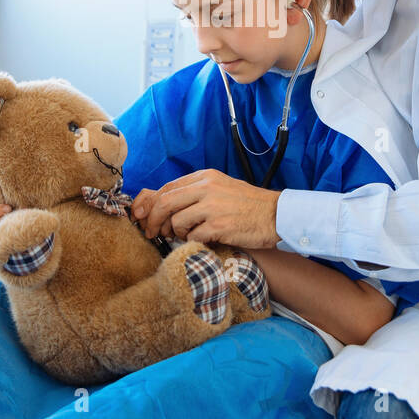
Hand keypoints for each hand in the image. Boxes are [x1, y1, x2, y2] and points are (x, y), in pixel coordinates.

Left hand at [132, 169, 281, 248]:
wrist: (275, 215)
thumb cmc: (247, 205)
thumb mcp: (220, 188)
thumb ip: (195, 192)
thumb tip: (162, 203)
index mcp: (205, 177)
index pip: (167, 188)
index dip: (150, 204)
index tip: (143, 217)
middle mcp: (207, 187)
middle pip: (165, 202)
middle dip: (153, 220)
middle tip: (152, 233)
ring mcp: (213, 206)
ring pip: (177, 221)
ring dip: (176, 233)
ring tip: (186, 235)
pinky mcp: (220, 226)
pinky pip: (193, 236)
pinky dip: (193, 241)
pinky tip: (202, 240)